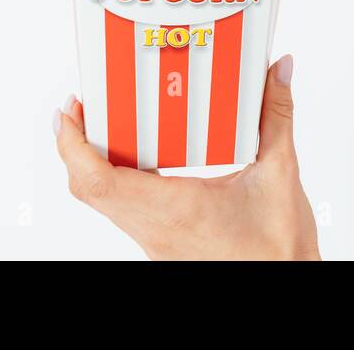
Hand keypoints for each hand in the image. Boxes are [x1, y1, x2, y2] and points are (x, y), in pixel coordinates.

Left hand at [54, 54, 318, 259]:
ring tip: (107, 124)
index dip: (73, 145)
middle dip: (76, 146)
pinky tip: (140, 157)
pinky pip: (124, 211)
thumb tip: (279, 69)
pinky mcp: (163, 243)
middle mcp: (156, 228)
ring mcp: (156, 240)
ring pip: (104, 202)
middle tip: (83, 106)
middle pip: (90, 190)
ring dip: (93, 164)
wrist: (283, 283)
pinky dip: (118, 180)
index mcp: (176, 207)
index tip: (69, 112)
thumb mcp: (282, 173)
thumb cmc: (280, 248)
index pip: (101, 180)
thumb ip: (277, 115)